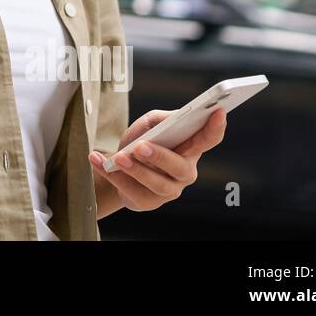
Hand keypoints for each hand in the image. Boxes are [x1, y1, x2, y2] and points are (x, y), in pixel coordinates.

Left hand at [87, 108, 226, 211]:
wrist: (116, 166)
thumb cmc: (140, 141)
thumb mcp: (150, 124)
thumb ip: (163, 119)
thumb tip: (174, 118)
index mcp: (190, 149)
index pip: (208, 139)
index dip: (216, 128)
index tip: (218, 112)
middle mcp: (184, 172)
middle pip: (180, 167)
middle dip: (160, 156)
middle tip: (140, 146)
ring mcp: (168, 190)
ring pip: (156, 183)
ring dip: (134, 169)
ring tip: (118, 157)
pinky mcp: (148, 202)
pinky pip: (131, 190)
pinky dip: (112, 174)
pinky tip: (96, 160)